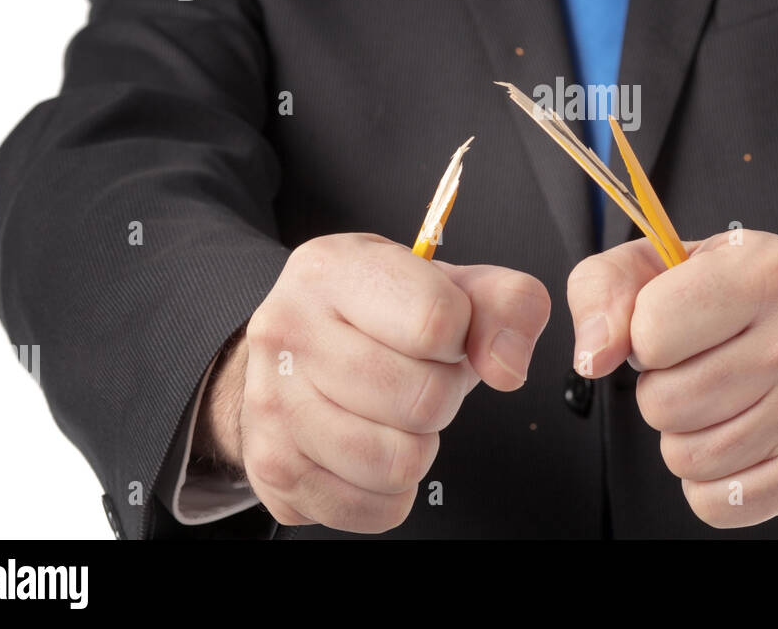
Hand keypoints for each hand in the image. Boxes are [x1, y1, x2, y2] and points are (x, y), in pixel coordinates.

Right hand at [193, 233, 550, 532]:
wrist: (300, 350)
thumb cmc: (382, 317)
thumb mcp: (452, 287)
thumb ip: (506, 306)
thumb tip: (506, 365)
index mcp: (333, 269)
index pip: (437, 321)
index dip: (462, 338)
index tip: (443, 335)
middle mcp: (288, 330)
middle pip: (424, 400)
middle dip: (442, 394)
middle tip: (417, 375)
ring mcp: (270, 404)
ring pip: (399, 462)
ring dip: (417, 444)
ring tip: (393, 411)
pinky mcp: (272, 469)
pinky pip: (376, 509)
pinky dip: (391, 490)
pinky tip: (371, 444)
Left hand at [565, 230, 777, 527]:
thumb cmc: (732, 302)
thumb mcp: (661, 265)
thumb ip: (603, 291)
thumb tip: (593, 358)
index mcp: (766, 269)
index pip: (650, 333)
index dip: (644, 338)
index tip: (676, 329)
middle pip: (663, 403)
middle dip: (662, 392)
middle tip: (702, 370)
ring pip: (685, 458)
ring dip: (685, 438)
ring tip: (724, 404)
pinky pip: (717, 506)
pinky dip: (712, 484)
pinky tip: (742, 444)